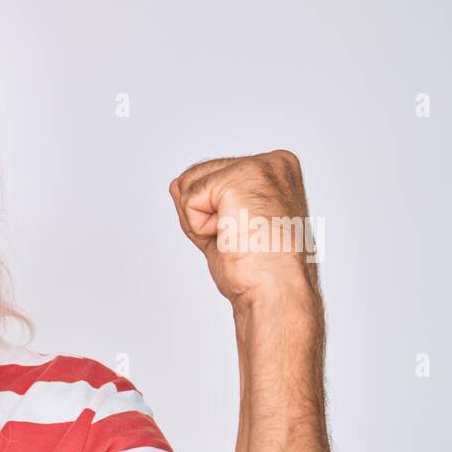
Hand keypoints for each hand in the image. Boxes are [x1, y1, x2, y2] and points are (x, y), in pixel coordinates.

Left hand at [169, 151, 317, 308]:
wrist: (275, 290)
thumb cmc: (258, 269)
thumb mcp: (223, 227)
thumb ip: (202, 201)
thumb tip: (176, 182)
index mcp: (275, 170)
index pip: (210, 176)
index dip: (210, 214)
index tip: (243, 234)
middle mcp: (273, 162)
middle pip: (195, 175)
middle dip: (201, 215)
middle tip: (237, 238)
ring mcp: (260, 166)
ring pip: (188, 184)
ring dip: (201, 221)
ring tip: (236, 236)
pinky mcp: (242, 178)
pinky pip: (189, 199)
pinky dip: (200, 226)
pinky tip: (232, 235)